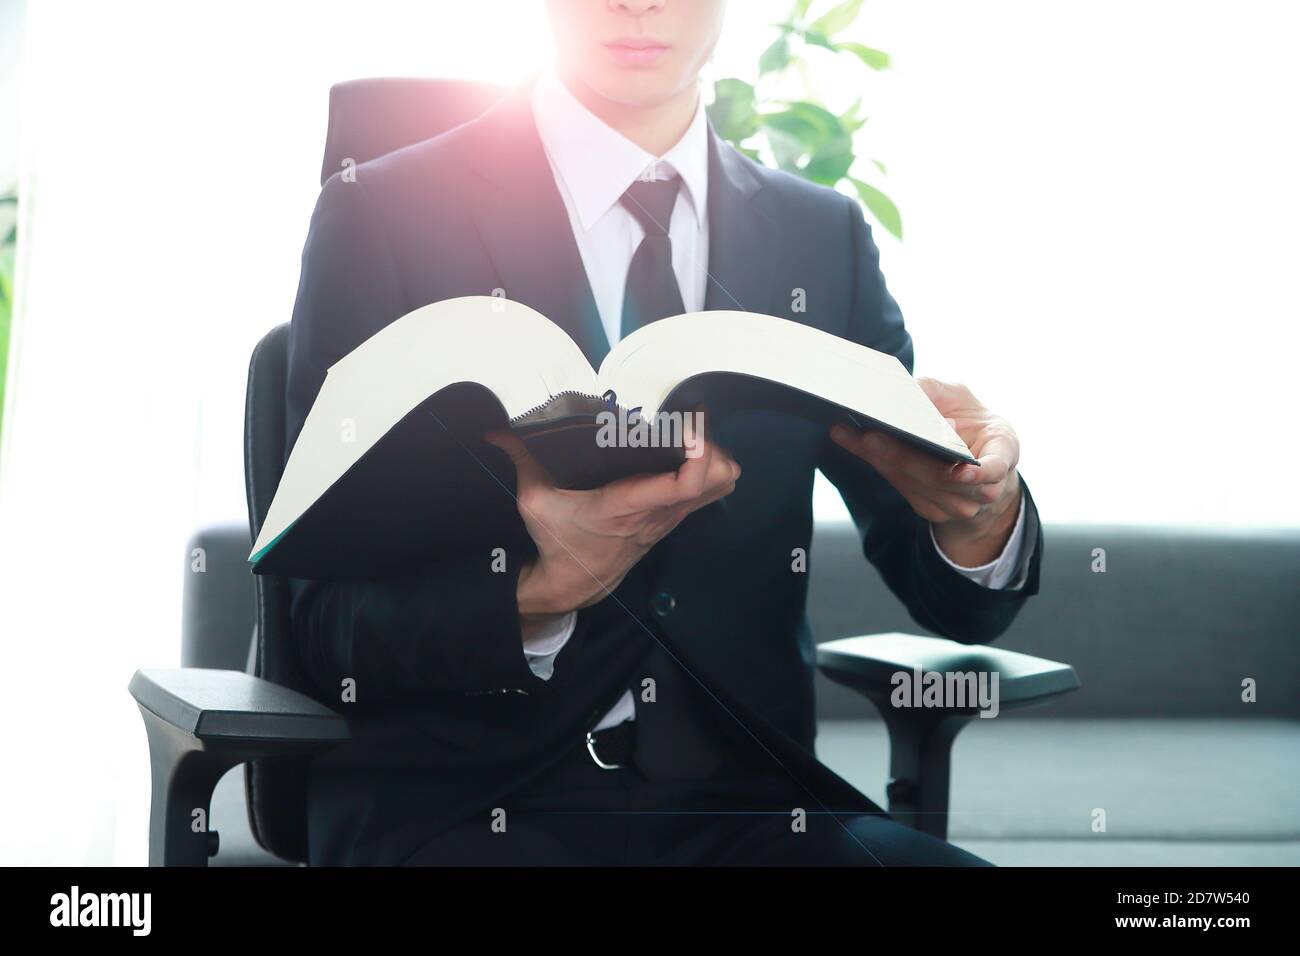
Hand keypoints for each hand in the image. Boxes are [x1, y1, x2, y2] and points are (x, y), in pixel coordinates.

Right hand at [485, 417, 739, 639]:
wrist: (574, 583)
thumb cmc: (558, 542)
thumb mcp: (533, 502)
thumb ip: (520, 460)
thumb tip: (494, 431)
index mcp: (630, 504)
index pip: (685, 484)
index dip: (700, 450)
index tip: (690, 421)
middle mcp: (660, 511)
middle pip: (717, 479)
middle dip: (711, 445)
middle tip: (686, 423)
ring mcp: (671, 517)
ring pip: (721, 485)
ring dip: (715, 456)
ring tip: (689, 435)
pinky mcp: (674, 518)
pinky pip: (711, 491)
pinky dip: (711, 468)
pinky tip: (689, 451)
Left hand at [829, 377, 1022, 567]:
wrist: (977, 460)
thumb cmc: (971, 422)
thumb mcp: (963, 399)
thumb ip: (938, 393)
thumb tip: (907, 388)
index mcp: (1002, 454)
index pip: (994, 469)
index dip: (980, 472)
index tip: (962, 470)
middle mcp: (981, 488)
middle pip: (938, 476)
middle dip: (902, 455)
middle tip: (871, 435)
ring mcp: (956, 504)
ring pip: (914, 483)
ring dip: (880, 458)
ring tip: (850, 433)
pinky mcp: (930, 508)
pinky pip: (901, 486)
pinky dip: (876, 462)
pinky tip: (853, 441)